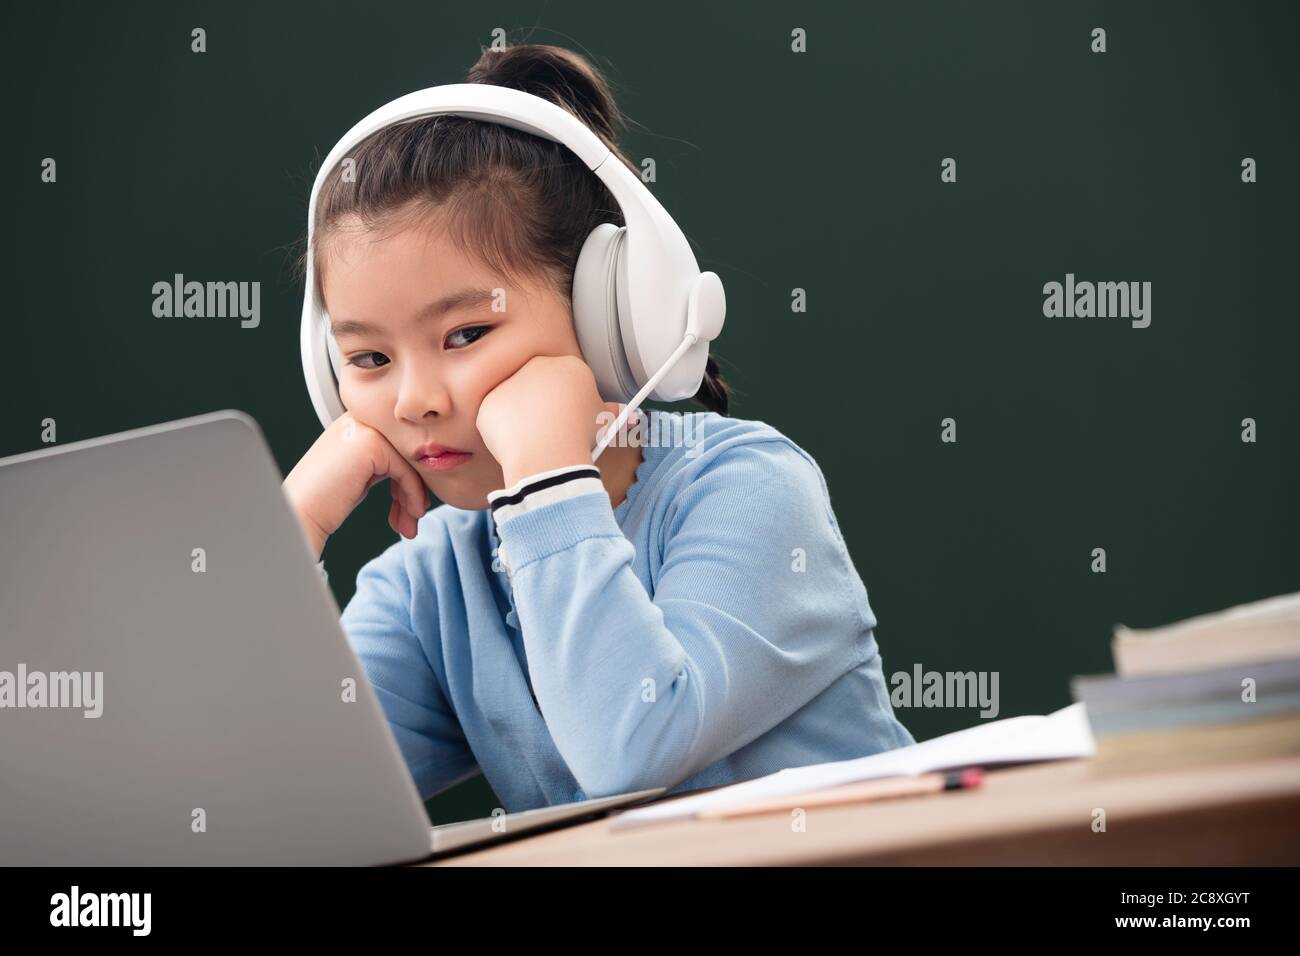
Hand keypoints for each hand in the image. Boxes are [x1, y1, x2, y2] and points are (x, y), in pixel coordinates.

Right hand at [282, 412, 428, 560]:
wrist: (299, 514)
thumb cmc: (323, 502)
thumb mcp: (357, 475)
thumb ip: (381, 465)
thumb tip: (417, 475)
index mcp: (353, 425)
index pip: (395, 447)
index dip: (405, 479)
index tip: (406, 508)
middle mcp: (357, 421)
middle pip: (403, 453)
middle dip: (411, 490)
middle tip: (412, 518)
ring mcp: (364, 430)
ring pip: (408, 463)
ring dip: (413, 498)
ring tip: (411, 524)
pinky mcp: (371, 445)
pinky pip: (406, 471)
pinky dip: (412, 496)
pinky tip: (409, 516)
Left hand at [476, 354, 638, 486]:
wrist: (549, 456)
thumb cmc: (580, 438)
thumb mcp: (604, 423)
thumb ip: (613, 413)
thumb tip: (631, 415)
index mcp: (570, 366)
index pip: (566, 380)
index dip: (568, 403)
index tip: (568, 420)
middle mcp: (539, 366)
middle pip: (539, 384)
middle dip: (543, 405)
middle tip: (550, 431)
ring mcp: (511, 381)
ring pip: (516, 398)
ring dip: (522, 416)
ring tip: (534, 440)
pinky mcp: (490, 400)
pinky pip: (496, 414)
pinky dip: (503, 429)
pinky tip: (515, 444)